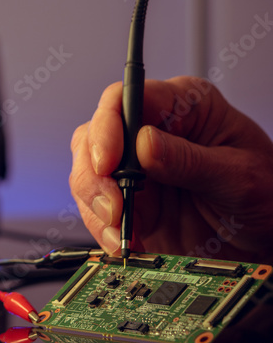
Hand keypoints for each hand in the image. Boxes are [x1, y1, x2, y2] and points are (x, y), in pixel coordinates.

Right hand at [70, 76, 272, 261]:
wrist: (269, 244)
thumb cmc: (269, 197)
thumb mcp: (240, 177)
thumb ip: (192, 161)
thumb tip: (145, 143)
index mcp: (184, 107)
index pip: (126, 98)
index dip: (108, 126)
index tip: (108, 161)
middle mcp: (152, 131)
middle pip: (94, 135)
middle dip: (95, 174)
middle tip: (113, 206)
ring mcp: (136, 166)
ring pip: (87, 170)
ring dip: (94, 204)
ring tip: (119, 228)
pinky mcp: (127, 199)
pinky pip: (93, 206)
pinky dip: (101, 227)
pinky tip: (122, 240)